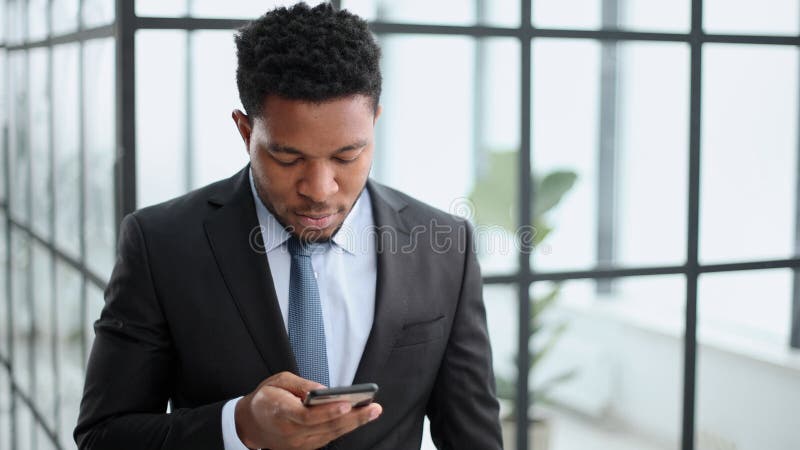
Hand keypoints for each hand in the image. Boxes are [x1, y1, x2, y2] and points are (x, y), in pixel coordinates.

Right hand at [234, 371, 381, 449]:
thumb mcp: (279, 381)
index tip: (348, 402)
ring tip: (372, 411)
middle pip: (325, 427)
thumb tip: (324, 390)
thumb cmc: (266, 398)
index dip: (329, 411)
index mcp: (280, 412)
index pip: (308, 416)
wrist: (251, 423)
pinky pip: (327, 439)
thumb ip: (301, 385)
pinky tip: (358, 419)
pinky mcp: (303, 447)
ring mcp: (297, 443)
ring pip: (330, 435)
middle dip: (352, 418)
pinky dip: (343, 429)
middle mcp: (290, 432)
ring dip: (353, 424)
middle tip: (374, 408)